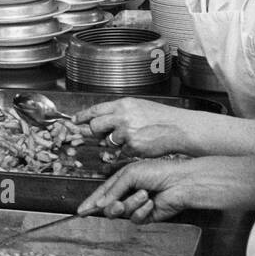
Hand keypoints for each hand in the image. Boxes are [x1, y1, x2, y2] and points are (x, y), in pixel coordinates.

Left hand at [74, 98, 188, 157]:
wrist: (179, 128)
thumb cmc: (162, 117)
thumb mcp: (139, 106)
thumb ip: (120, 111)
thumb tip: (104, 118)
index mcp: (124, 104)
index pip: (96, 109)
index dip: (83, 116)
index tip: (75, 120)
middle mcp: (122, 117)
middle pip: (95, 126)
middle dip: (96, 131)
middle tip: (103, 133)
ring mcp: (127, 132)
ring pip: (109, 141)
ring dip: (116, 142)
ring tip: (134, 137)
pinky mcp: (132, 147)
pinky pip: (122, 151)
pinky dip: (129, 150)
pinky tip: (142, 143)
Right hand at [75, 158, 199, 222]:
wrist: (180, 182)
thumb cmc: (158, 171)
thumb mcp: (130, 174)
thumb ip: (112, 189)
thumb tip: (99, 204)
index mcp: (122, 181)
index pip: (102, 193)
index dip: (91, 202)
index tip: (81, 211)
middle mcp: (127, 194)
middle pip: (109, 207)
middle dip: (112, 206)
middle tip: (118, 203)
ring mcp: (136, 206)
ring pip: (122, 214)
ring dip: (132, 204)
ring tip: (145, 194)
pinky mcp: (147, 216)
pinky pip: (136, 218)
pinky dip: (143, 210)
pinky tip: (152, 202)